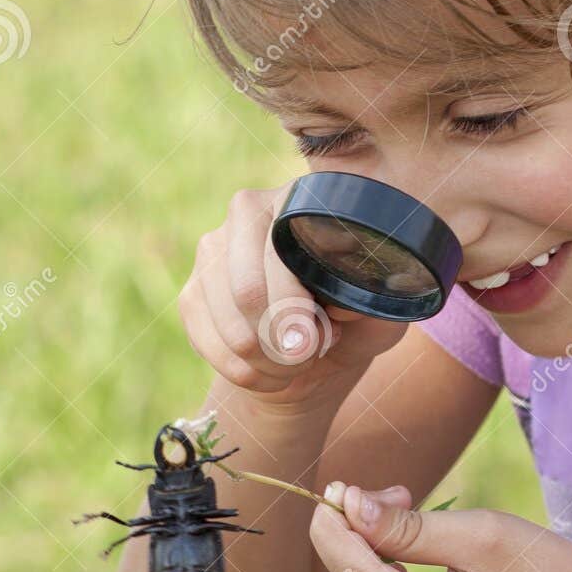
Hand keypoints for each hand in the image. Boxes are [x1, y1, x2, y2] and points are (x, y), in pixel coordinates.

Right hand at [177, 186, 407, 406]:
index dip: (295, 308)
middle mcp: (245, 212)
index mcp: (298, 199)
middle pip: (247, 293)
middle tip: (310, 355)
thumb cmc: (355, 319)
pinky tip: (270, 369)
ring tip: (297, 360)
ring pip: (231, 329)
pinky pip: (209, 346)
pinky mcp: (192, 292)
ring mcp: (211, 251)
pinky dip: (245, 372)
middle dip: (283, 343)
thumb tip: (343, 305)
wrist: (318, 349)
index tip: (315, 343)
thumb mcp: (379, 308)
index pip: (278, 257)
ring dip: (269, 362)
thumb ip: (374, 299)